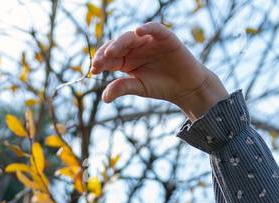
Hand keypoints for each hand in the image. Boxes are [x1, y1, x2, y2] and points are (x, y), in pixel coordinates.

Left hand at [89, 21, 227, 119]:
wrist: (185, 87)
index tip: (93, 70)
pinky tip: (138, 31)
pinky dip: (147, 28)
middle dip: (107, 52)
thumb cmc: (161, 86)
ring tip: (111, 51)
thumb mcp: (140, 88)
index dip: (101, 62)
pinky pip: (154, 28)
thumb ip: (123, 88)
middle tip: (99, 62)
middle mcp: (135, 47)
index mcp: (126, 59)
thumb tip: (104, 98)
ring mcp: (148, 40)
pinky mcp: (164, 37)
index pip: (109, 57)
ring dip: (120, 42)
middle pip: (117, 45)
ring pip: (131, 36)